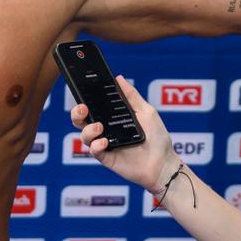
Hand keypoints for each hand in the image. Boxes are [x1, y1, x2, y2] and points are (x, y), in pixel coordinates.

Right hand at [70, 76, 179, 193]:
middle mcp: (105, 130)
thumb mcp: (147, 112)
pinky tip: (105, 142)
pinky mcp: (107, 158)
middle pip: (81, 120)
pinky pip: (94, 151)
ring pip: (84, 135)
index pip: (93, 106)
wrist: (164, 163)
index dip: (84, 98)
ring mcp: (105, 144)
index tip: (82, 90)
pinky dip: (96, 145)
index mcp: (112, 118)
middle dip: (77, 112)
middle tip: (83, 108)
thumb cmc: (157, 138)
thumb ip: (132, 96)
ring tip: (100, 127)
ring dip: (88, 129)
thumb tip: (118, 78)